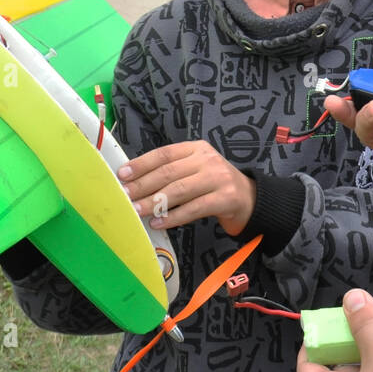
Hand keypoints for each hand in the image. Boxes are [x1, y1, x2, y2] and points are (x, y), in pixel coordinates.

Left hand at [118, 141, 256, 235]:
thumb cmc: (214, 184)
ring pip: (179, 190)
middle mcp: (207, 159)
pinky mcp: (225, 198)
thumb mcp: (195, 169)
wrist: (249, 198)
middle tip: (125, 195)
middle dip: (143, 184)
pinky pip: (193, 209)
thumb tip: (135, 182)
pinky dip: (173, 217)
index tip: (123, 174)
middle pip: (169, 172)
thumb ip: (172, 172)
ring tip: (136, 210)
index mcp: (196, 148)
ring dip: (154, 202)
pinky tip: (158, 222)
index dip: (142, 163)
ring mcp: (217, 178)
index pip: (164, 154)